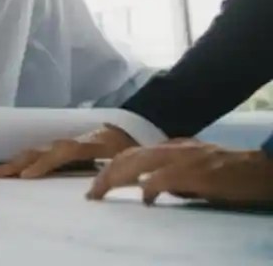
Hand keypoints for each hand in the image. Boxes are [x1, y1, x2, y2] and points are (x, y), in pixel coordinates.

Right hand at [0, 125, 136, 178]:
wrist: (124, 129)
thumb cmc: (126, 147)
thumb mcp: (126, 160)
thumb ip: (111, 174)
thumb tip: (91, 195)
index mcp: (85, 145)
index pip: (60, 154)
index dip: (42, 164)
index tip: (26, 176)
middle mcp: (68, 143)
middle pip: (38, 152)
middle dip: (16, 164)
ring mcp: (61, 144)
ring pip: (34, 152)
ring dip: (14, 162)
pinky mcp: (58, 149)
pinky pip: (36, 154)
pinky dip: (20, 160)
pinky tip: (10, 169)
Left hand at [86, 140, 272, 206]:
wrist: (263, 168)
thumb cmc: (233, 172)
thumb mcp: (197, 169)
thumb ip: (173, 176)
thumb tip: (151, 190)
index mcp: (174, 146)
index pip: (134, 152)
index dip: (113, 167)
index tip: (99, 181)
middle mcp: (174, 148)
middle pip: (128, 156)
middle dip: (106, 173)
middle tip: (92, 192)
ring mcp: (183, 158)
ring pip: (137, 162)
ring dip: (115, 178)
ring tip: (101, 193)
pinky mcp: (195, 172)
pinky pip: (163, 178)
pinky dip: (149, 188)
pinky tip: (145, 199)